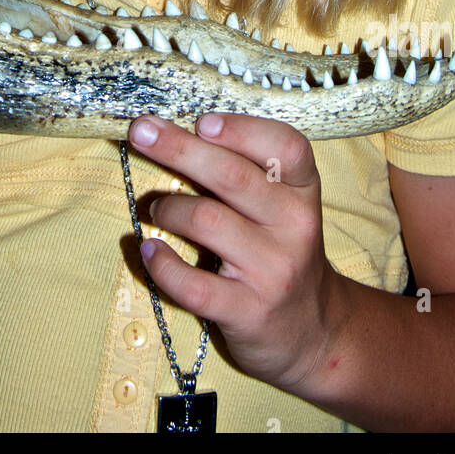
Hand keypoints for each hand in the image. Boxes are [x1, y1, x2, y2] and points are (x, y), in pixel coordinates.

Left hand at [127, 111, 348, 390]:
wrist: (312, 332)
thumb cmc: (280, 251)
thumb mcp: (282, 208)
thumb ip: (246, 171)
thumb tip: (175, 132)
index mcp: (303, 192)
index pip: (287, 147)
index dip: (242, 129)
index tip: (202, 121)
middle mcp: (295, 226)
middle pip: (234, 176)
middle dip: (179, 149)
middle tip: (141, 132)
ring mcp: (273, 270)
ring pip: (208, 221)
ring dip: (169, 207)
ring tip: (155, 207)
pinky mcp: (248, 311)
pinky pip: (193, 284)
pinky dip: (162, 264)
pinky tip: (149, 249)